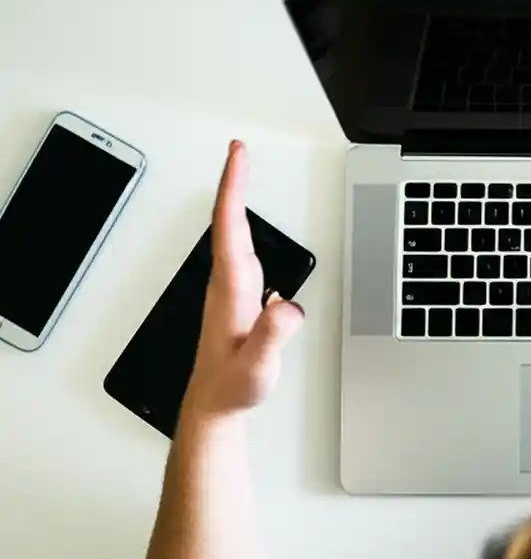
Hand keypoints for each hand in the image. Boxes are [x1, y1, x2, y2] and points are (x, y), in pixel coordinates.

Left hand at [183, 140, 304, 419]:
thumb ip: (273, 335)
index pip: (230, 226)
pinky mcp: (239, 299)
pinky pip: (241, 253)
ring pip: (233, 235)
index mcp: (232, 289)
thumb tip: (288, 304)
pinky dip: (243, 229)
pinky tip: (250, 230)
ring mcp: (232, 290)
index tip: (237, 156)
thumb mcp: (258, 366)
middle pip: (228, 221)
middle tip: (239, 151)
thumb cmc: (233, 387)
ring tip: (241, 175)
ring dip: (236, 203)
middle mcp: (228, 283)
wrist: (214, 406)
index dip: (233, 187)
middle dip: (234, 182)